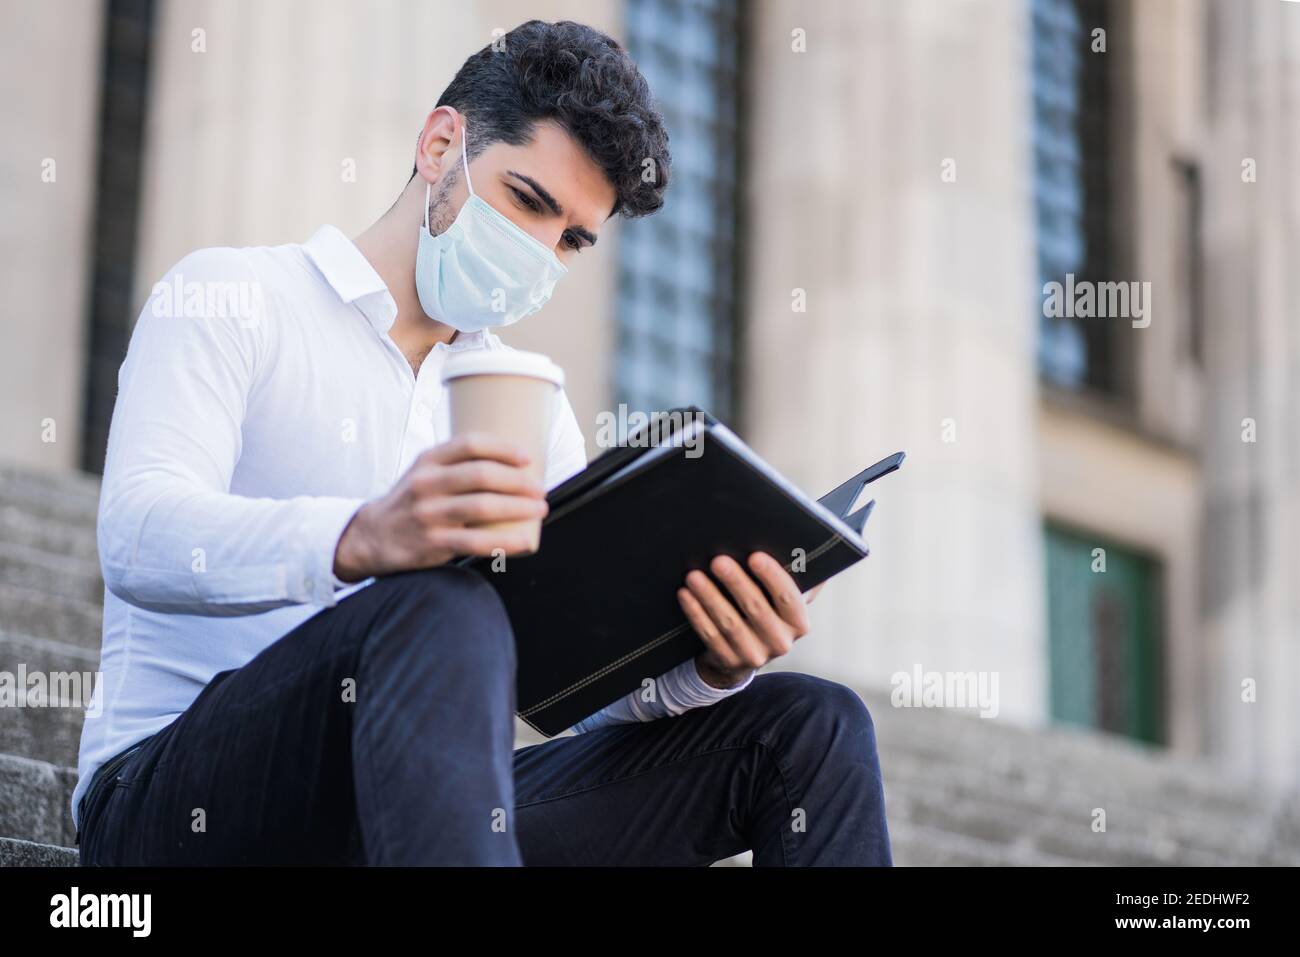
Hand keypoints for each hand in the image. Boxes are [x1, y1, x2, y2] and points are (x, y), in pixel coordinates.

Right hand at [333, 432, 548, 581]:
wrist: (371, 536)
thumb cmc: (411, 501)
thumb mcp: (424, 472)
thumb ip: (457, 464)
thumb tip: (511, 461)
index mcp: (428, 460)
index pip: (470, 444)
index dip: (503, 448)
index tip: (527, 457)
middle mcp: (426, 483)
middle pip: (481, 475)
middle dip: (518, 481)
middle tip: (540, 488)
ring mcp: (428, 514)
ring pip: (482, 506)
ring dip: (518, 507)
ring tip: (539, 508)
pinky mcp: (432, 543)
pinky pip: (476, 542)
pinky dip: (505, 542)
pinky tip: (524, 541)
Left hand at [678, 552, 815, 689]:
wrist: (747, 652)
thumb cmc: (766, 612)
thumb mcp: (782, 600)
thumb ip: (790, 576)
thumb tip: (790, 544)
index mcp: (798, 622)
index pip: (788, 597)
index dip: (772, 576)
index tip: (754, 556)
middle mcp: (781, 642)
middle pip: (756, 608)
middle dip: (735, 582)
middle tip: (718, 560)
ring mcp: (754, 655)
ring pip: (729, 622)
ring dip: (710, 596)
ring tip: (694, 576)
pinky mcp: (729, 661)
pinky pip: (709, 635)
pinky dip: (696, 613)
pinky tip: (686, 595)